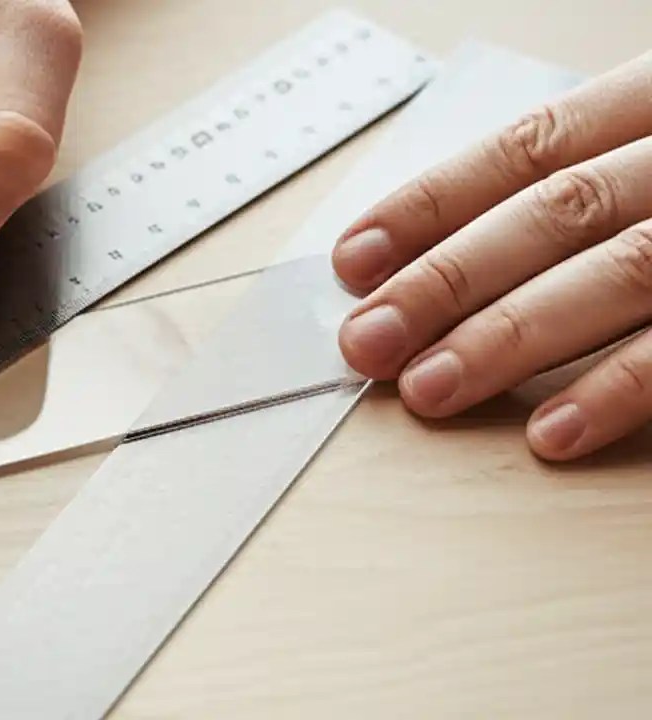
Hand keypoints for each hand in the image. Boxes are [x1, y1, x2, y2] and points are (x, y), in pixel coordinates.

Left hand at [333, 51, 651, 460]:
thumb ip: (587, 176)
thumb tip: (443, 248)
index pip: (530, 148)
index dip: (433, 203)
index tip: (354, 260)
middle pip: (557, 214)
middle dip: (448, 280)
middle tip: (365, 342)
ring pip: (621, 275)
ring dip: (511, 339)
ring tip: (428, 391)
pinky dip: (623, 390)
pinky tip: (551, 433)